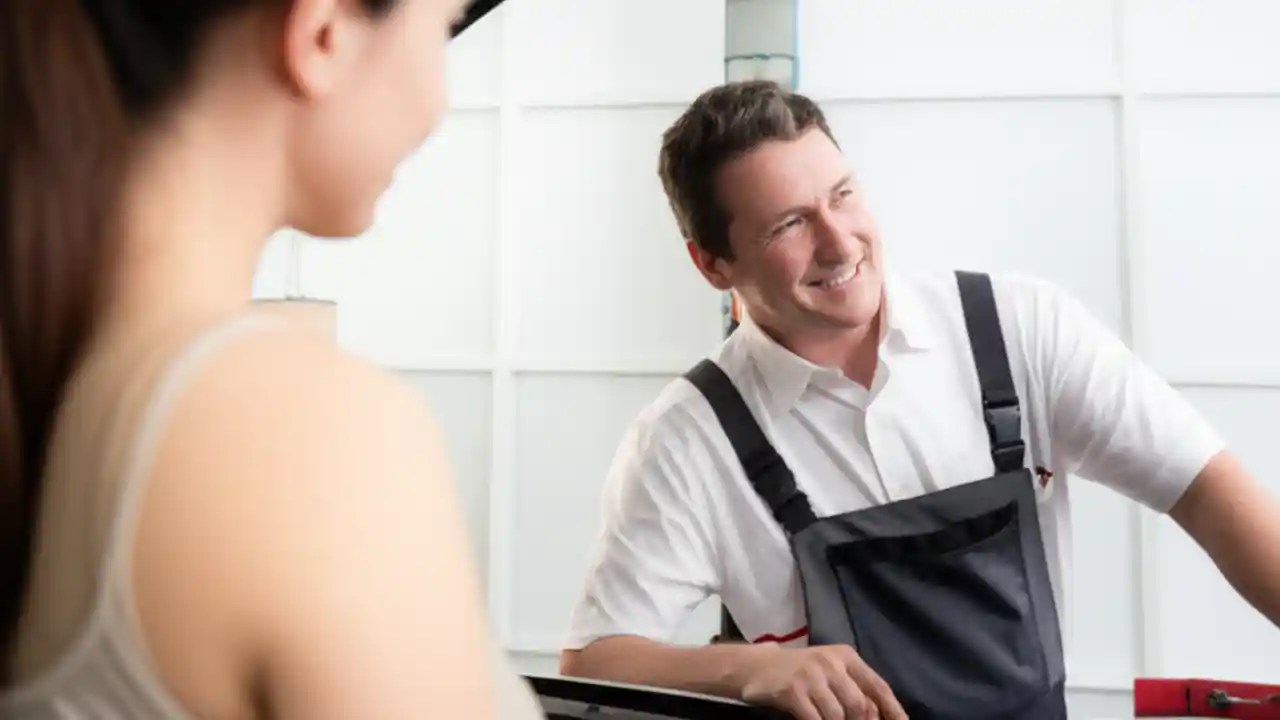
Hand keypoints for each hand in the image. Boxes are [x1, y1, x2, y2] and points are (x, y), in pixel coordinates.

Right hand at [737, 644, 906, 719]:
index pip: (877, 686)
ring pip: (838, 716)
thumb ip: (854, 688)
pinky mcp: (793, 691)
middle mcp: (830, 662)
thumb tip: (880, 715)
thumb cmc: (801, 672)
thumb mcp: (830, 671)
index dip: (893, 710)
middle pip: (860, 705)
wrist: (757, 667)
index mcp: (846, 657)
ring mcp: (811, 676)